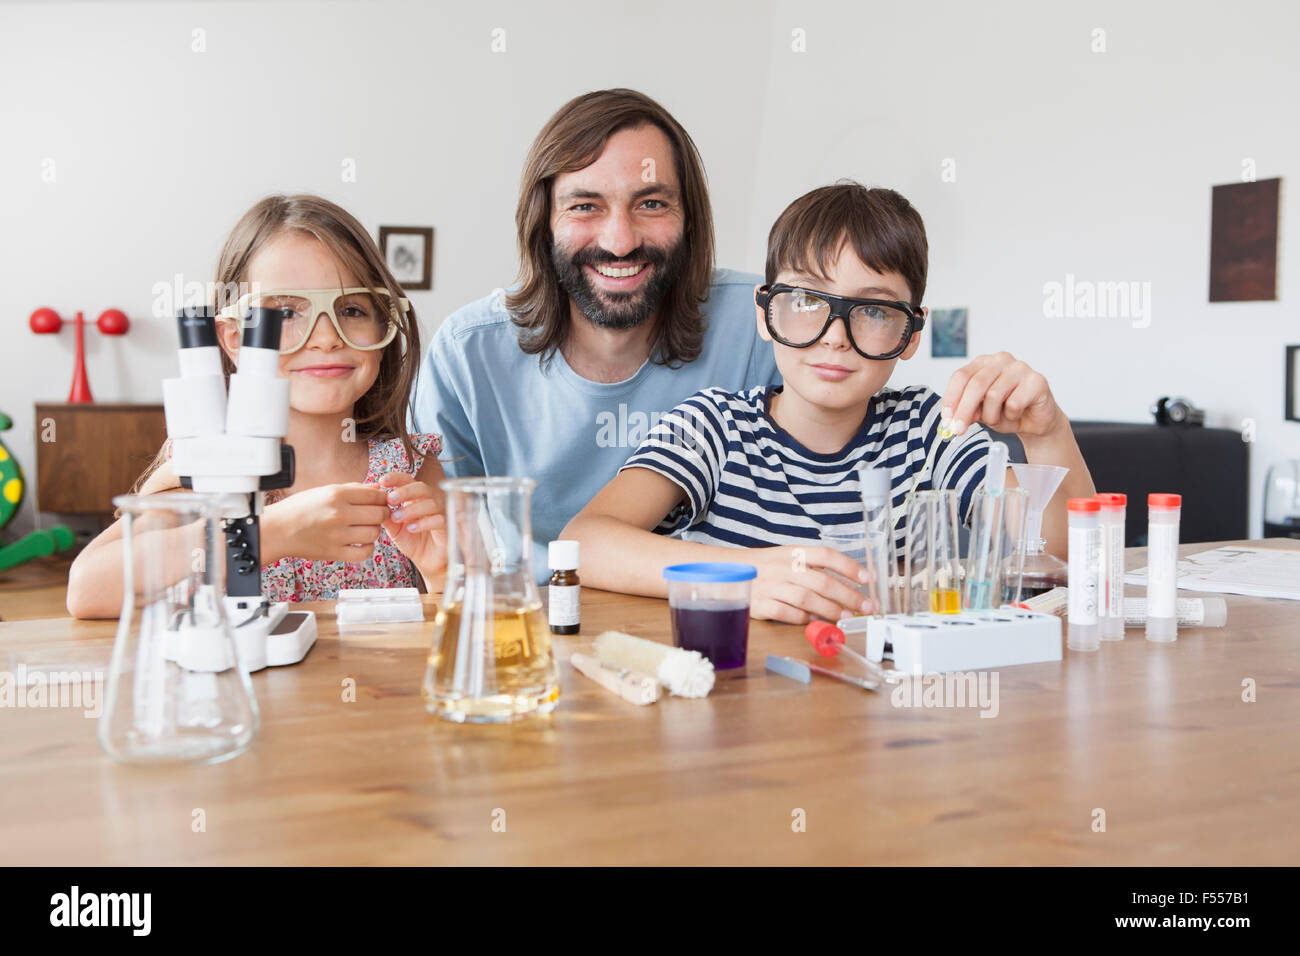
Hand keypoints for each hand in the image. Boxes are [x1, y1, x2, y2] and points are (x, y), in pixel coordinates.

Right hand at [263, 483, 389, 562]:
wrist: (277, 530)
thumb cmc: (299, 508)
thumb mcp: (325, 490)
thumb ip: (353, 489)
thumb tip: (378, 488)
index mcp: (337, 495)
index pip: (375, 495)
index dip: (382, 498)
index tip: (380, 501)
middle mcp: (339, 514)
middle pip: (379, 514)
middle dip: (382, 513)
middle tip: (376, 514)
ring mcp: (337, 535)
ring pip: (374, 533)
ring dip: (374, 530)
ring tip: (365, 528)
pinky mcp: (334, 552)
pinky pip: (364, 553)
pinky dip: (367, 548)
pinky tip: (360, 542)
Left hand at [377, 471, 446, 582]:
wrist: (427, 561)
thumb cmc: (412, 541)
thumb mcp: (394, 529)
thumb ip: (386, 517)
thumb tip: (372, 505)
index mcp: (415, 498)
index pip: (408, 481)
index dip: (396, 478)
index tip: (383, 480)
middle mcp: (429, 501)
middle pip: (421, 487)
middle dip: (405, 491)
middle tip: (390, 499)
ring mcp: (440, 513)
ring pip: (430, 503)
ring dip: (411, 509)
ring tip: (397, 518)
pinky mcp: (447, 527)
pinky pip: (438, 520)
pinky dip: (424, 523)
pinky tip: (411, 528)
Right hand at [744, 545, 876, 624]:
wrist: (725, 572)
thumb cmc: (764, 567)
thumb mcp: (786, 558)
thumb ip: (812, 568)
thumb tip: (846, 585)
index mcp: (792, 552)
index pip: (826, 555)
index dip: (849, 566)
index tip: (868, 578)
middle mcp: (783, 567)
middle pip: (821, 581)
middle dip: (848, 596)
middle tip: (865, 607)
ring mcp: (771, 586)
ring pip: (807, 599)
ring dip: (830, 610)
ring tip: (845, 617)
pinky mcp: (760, 605)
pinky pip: (787, 614)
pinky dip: (803, 619)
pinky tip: (814, 622)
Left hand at [941, 351, 1064, 438]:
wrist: (1035, 421)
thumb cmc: (1006, 412)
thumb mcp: (980, 413)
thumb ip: (966, 411)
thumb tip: (952, 419)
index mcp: (983, 363)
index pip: (961, 376)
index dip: (951, 397)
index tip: (946, 418)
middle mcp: (1001, 360)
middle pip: (976, 384)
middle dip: (964, 410)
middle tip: (958, 430)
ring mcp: (1020, 368)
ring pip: (994, 395)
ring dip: (992, 415)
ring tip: (999, 419)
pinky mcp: (1037, 380)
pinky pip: (1014, 403)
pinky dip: (1012, 415)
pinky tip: (1017, 414)